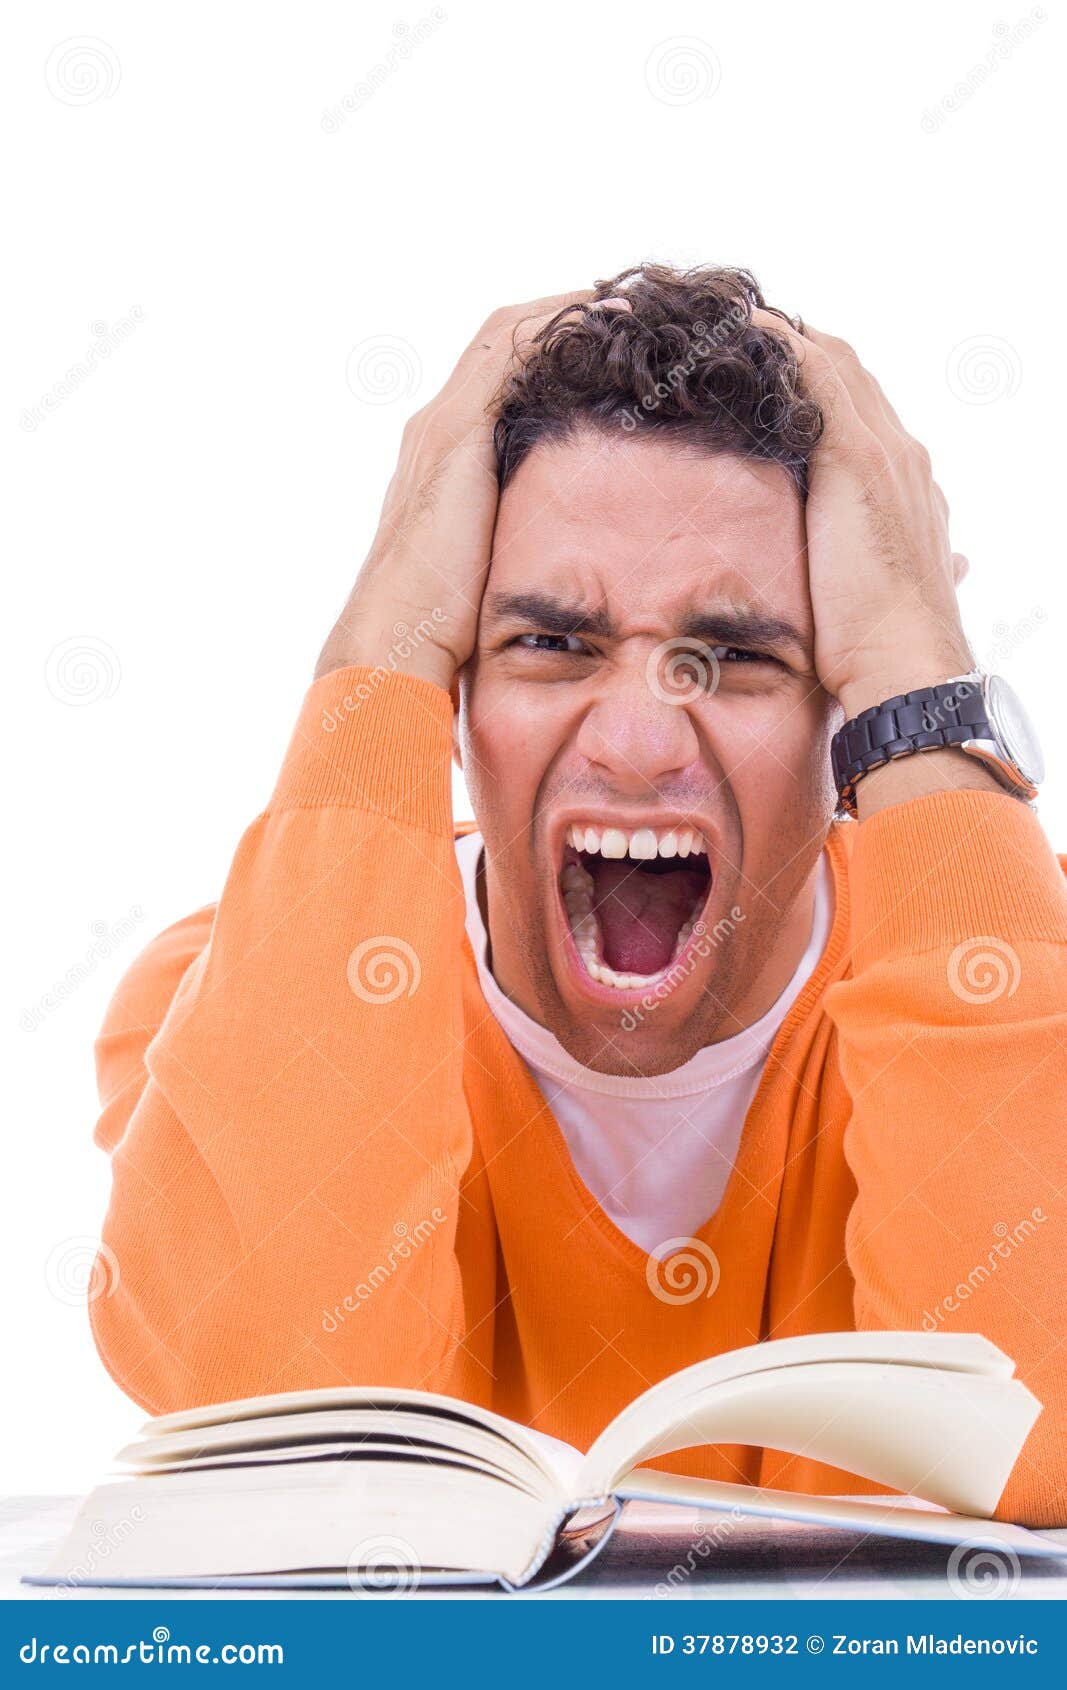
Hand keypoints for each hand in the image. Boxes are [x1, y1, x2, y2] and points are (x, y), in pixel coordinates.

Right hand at [316, 291, 596, 689]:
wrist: (393, 644)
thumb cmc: (443, 633)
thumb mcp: (491, 575)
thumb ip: (520, 547)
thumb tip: (577, 565)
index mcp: (442, 460)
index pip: (500, 375)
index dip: (554, 347)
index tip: (614, 342)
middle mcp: (436, 429)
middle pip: (505, 340)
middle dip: (567, 314)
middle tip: (633, 305)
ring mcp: (442, 426)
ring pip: (510, 334)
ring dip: (570, 308)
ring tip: (632, 300)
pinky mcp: (457, 435)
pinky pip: (512, 353)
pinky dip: (560, 327)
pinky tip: (611, 318)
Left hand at [756, 314, 972, 719]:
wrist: (904, 668)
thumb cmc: (874, 654)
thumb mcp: (860, 601)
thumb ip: (853, 575)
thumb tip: (842, 587)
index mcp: (904, 487)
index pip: (855, 408)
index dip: (808, 380)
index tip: (757, 370)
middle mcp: (901, 458)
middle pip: (843, 371)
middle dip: (788, 344)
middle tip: (726, 328)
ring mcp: (883, 453)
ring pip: (828, 360)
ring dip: (773, 334)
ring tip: (717, 316)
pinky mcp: (857, 459)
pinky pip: (812, 374)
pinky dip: (774, 344)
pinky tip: (732, 327)